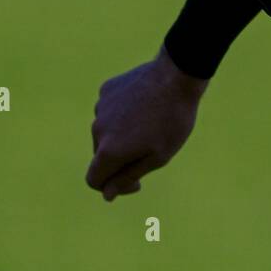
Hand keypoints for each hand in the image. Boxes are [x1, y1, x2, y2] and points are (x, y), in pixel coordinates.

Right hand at [86, 46, 208, 201]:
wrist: (177, 75)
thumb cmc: (172, 121)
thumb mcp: (157, 157)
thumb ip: (127, 176)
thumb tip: (106, 194)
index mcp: (108, 150)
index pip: (93, 180)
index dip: (112, 187)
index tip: (135, 181)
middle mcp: (97, 129)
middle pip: (102, 156)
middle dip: (121, 159)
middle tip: (152, 150)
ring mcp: (100, 107)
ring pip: (107, 131)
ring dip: (124, 135)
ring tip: (153, 123)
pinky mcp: (106, 90)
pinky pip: (111, 110)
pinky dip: (124, 114)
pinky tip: (147, 105)